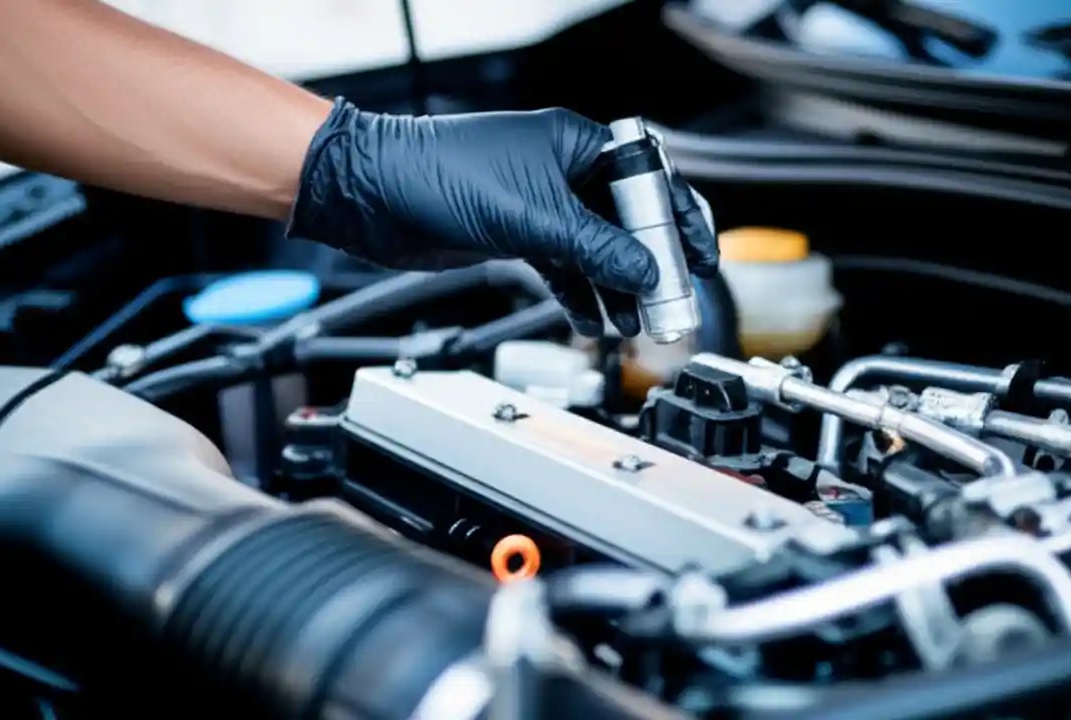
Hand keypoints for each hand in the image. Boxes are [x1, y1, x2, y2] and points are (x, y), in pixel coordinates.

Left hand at [286, 98, 718, 335]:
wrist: (370, 195)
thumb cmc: (437, 175)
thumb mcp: (533, 216)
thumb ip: (595, 247)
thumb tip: (645, 271)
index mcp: (576, 144)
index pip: (648, 181)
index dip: (677, 222)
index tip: (699, 259)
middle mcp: (563, 171)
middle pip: (626, 221)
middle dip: (649, 265)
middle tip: (671, 302)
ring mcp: (541, 204)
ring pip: (597, 250)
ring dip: (617, 288)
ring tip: (637, 322)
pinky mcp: (518, 234)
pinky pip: (565, 267)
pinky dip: (581, 294)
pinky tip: (595, 319)